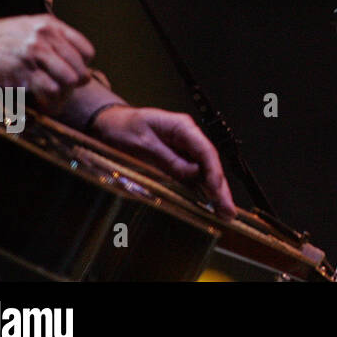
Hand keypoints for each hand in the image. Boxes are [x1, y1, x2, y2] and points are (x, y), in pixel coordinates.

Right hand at [0, 14, 94, 112]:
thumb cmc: (5, 38)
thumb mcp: (34, 27)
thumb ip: (58, 40)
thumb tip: (83, 65)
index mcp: (51, 26)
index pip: (86, 52)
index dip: (83, 66)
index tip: (75, 72)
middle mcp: (44, 39)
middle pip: (79, 70)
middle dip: (75, 85)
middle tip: (66, 90)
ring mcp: (32, 56)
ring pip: (68, 81)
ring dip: (64, 95)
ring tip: (55, 99)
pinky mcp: (20, 73)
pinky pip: (49, 91)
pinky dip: (50, 101)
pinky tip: (44, 103)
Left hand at [91, 106, 236, 217]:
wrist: (107, 124)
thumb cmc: (122, 128)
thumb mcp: (143, 143)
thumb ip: (169, 159)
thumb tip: (194, 174)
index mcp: (182, 127)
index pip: (206, 150)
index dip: (214, 172)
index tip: (218, 191)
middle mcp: (187, 138)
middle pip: (209, 164)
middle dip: (220, 187)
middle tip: (229, 210)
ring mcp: (182, 150)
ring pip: (203, 172)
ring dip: (214, 192)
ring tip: (224, 212)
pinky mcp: (175, 161)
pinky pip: (191, 176)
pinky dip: (200, 191)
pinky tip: (209, 204)